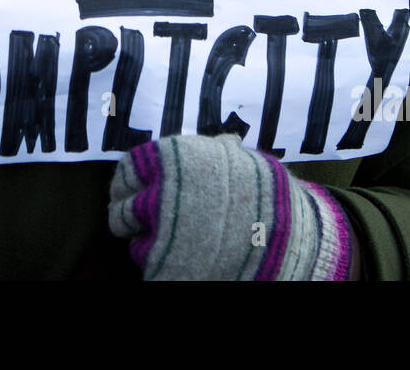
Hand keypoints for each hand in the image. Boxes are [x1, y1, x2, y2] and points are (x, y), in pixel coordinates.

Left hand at [108, 134, 353, 280]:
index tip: (133, 186)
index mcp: (174, 161)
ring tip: (165, 237)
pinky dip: (157, 260)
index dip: (129, 179)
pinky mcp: (164, 266)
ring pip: (130, 235)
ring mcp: (160, 233)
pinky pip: (146, 262)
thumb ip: (219, 152)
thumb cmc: (268, 197)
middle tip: (139, 215)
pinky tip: (179, 255)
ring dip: (142, 235)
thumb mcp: (245, 161)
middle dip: (127, 209)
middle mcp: (160, 193)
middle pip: (120, 204)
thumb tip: (224, 141)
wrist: (289, 243)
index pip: (129, 167)